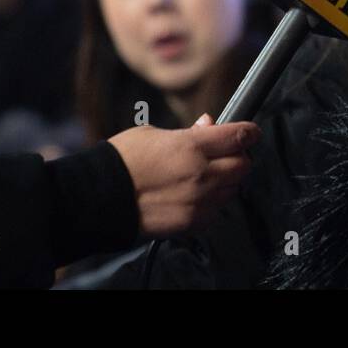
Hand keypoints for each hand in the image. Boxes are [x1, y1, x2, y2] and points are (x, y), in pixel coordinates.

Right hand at [108, 115, 260, 237]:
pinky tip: (197, 196)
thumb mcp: (152, 133)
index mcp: (192, 147)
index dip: (249, 132)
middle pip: (243, 165)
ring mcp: (198, 201)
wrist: (97, 198)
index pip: (238, 136)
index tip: (250, 132)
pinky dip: (213, 203)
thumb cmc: (121, 161)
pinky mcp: (191, 223)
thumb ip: (188, 132)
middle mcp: (201, 175)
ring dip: (227, 180)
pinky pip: (216, 211)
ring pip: (233, 189)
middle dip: (239, 157)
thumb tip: (208, 124)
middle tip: (226, 154)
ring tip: (207, 175)